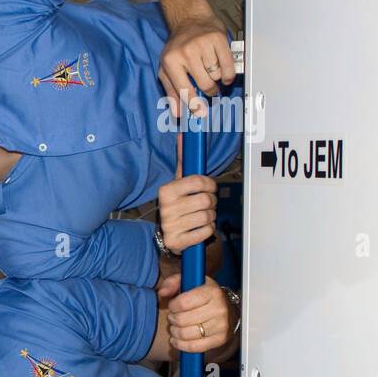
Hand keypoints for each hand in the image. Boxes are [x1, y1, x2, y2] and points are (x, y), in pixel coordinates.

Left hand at [157, 275, 232, 352]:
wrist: (226, 308)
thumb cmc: (204, 295)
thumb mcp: (190, 282)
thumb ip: (172, 282)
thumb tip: (163, 292)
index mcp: (212, 292)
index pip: (183, 303)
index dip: (173, 306)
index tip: (173, 305)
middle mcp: (219, 309)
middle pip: (182, 320)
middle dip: (172, 319)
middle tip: (174, 316)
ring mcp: (221, 326)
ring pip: (186, 334)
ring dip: (175, 331)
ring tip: (176, 326)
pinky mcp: (220, 339)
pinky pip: (194, 347)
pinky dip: (181, 345)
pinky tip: (177, 339)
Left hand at [158, 9, 235, 118]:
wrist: (189, 19)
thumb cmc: (177, 47)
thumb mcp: (166, 69)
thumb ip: (171, 92)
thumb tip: (177, 113)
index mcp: (171, 62)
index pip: (184, 89)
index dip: (193, 104)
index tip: (200, 112)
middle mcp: (186, 53)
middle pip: (205, 84)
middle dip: (210, 91)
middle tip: (210, 89)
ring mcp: (202, 45)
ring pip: (217, 75)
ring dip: (217, 78)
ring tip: (212, 71)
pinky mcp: (217, 39)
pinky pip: (228, 64)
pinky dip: (229, 73)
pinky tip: (225, 74)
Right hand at [158, 134, 217, 253]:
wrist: (166, 235)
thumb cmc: (177, 205)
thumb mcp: (178, 184)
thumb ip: (183, 161)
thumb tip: (183, 135)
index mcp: (166, 191)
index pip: (198, 182)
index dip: (209, 185)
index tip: (208, 188)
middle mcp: (166, 208)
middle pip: (206, 201)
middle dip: (211, 203)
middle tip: (205, 205)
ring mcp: (171, 226)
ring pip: (208, 217)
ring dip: (210, 217)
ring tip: (201, 217)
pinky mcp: (177, 241)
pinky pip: (206, 232)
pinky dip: (207, 230)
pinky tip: (198, 228)